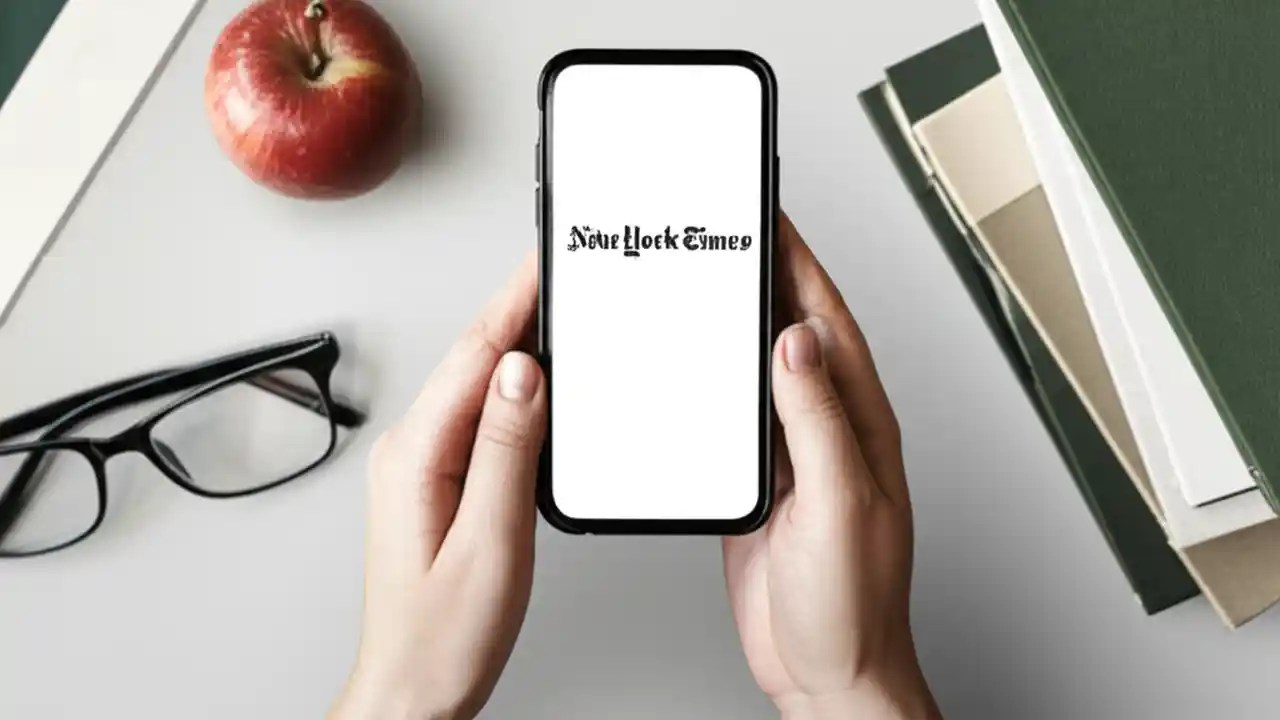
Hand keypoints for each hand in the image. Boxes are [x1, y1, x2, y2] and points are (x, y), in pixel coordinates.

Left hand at [331, 254, 544, 719]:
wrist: (412, 690)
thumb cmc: (442, 636)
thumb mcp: (488, 544)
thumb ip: (505, 451)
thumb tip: (522, 373)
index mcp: (417, 456)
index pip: (475, 356)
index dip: (516, 301)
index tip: (548, 260)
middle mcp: (411, 450)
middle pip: (473, 358)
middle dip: (521, 308)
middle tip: (565, 269)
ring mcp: (421, 464)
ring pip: (476, 383)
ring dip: (517, 343)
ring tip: (560, 308)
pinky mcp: (438, 479)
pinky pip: (478, 415)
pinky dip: (512, 387)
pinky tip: (537, 380)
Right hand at [723, 215, 938, 718]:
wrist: (826, 670)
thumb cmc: (853, 606)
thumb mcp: (839, 503)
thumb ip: (817, 421)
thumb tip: (796, 342)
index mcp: (860, 425)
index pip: (829, 323)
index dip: (801, 265)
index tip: (772, 218)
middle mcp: (829, 432)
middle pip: (795, 334)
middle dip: (767, 277)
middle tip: (732, 232)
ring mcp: (794, 457)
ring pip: (763, 370)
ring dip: (739, 325)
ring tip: (708, 281)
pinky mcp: (760, 484)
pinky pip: (737, 417)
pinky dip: (716, 383)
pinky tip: (695, 368)